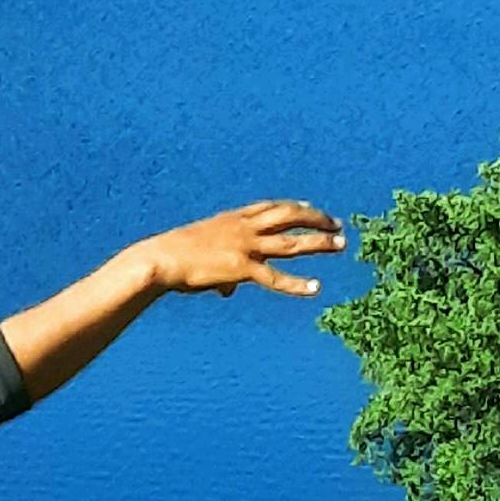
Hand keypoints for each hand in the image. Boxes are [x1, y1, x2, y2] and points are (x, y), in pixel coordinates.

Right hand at [0, 194, 341, 401]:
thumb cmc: (173, 259)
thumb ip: (222, 274)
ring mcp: (244, 247)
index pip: (270, 207)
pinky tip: (316, 289)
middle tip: (338, 225)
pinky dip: (297, 284)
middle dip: (316, 219)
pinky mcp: (241, 269)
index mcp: (232, 220)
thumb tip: (229, 292)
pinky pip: (275, 278)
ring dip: (319, 242)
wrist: (158, 259)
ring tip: (341, 244)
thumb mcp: (200, 257)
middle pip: (289, 217)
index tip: (309, 207)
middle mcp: (243, 228)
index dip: (293, 207)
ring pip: (291, 242)